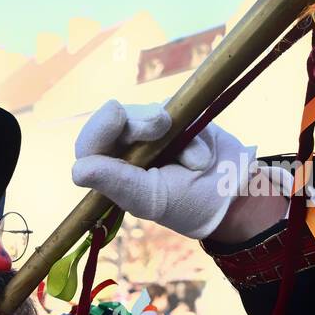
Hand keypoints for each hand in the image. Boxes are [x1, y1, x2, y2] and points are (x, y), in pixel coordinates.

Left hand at [71, 100, 260, 239]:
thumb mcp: (150, 198)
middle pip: (118, 120)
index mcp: (113, 174)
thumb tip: (77, 170)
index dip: (100, 127)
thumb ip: (116, 182)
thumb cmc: (190, 206)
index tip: (117, 114)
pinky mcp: (177, 118)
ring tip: (192, 157)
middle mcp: (128, 150)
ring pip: (145, 110)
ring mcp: (153, 133)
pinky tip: (200, 153)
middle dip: (138, 121)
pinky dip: (190, 129)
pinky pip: (175, 108)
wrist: (237, 195)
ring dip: (166, 127)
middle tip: (160, 125)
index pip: (91, 146)